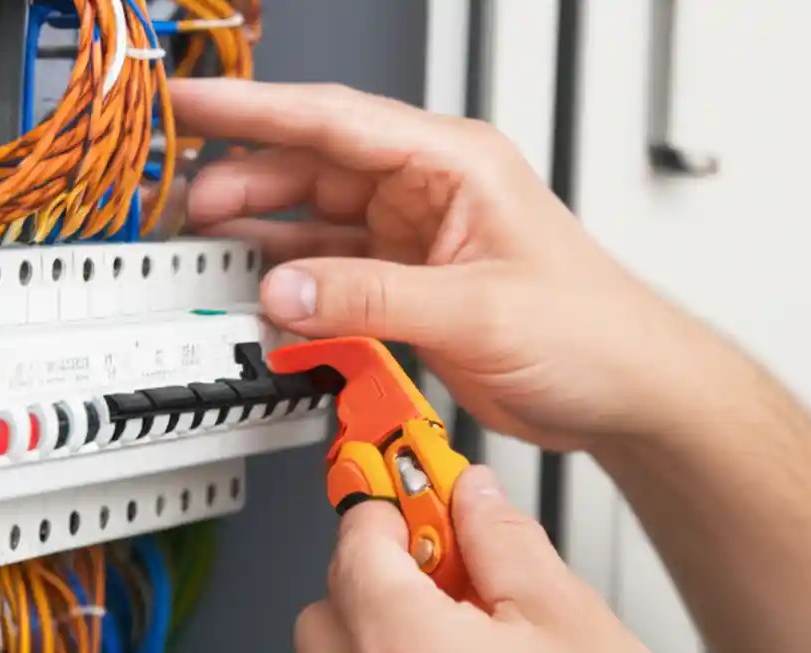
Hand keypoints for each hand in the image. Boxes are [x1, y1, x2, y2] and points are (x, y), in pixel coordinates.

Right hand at [173, 79, 724, 449]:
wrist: (624, 391)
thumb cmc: (590, 330)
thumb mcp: (475, 308)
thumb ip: (371, 297)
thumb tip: (286, 290)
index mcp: (455, 162)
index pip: (337, 119)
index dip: (255, 109)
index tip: (192, 103)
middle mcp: (430, 190)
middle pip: (316, 165)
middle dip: (246, 178)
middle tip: (186, 202)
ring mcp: (417, 237)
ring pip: (318, 218)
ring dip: (263, 230)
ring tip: (207, 243)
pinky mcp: (410, 284)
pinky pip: (334, 269)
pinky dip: (295, 280)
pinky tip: (259, 286)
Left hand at [295, 466, 687, 652]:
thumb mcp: (569, 619)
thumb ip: (506, 542)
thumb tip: (475, 497)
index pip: (358, 542)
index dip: (393, 501)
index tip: (416, 481)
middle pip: (332, 602)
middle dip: (382, 570)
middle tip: (452, 560)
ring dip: (387, 627)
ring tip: (471, 629)